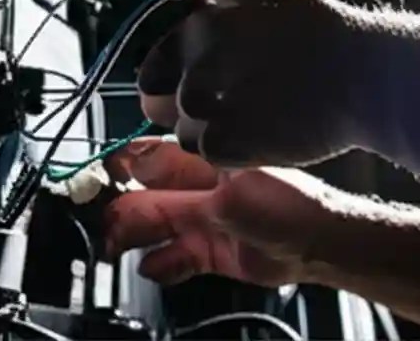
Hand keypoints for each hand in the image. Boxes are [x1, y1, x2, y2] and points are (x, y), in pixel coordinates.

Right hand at [102, 138, 336, 286]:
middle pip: (145, 191)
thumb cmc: (289, 206)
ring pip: (153, 224)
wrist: (318, 245)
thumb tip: (137, 171)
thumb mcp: (228, 196)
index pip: (153, 153)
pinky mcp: (207, 249)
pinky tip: (153, 265)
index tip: (102, 175)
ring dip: (132, 235)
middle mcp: (200, 184)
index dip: (124, 163)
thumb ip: (179, 191)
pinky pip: (172, 256)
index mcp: (206, 155)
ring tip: (115, 246)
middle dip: (121, 204)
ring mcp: (202, 217)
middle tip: (102, 219)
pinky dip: (159, 263)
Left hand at [138, 0, 379, 167]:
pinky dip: (229, 149)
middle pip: (161, 104)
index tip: (188, 86)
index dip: (166, 80)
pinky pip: (211, 154)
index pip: (152, 68)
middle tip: (226, 104)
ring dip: (209, 130)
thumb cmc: (323, 30)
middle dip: (186, 106)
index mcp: (200, 28)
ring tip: (252, 117)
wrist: (362, 77)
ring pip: (185, 133)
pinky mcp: (229, 146)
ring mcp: (209, 110)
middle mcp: (195, 68)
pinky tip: (261, 133)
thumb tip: (195, 2)